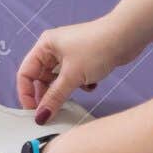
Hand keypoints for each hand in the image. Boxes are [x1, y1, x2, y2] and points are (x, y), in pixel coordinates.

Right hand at [17, 15, 141, 122]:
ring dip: (66, 89)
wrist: (127, 36)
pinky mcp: (83, 60)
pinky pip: (73, 78)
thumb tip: (41, 115)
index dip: (27, 93)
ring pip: (58, 80)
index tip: (33, 111)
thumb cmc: (97, 47)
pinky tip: (90, 85)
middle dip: (48, 94)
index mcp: (44, 46)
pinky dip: (79, 84)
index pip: (25, 73)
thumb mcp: (72, 76)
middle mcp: (54, 48)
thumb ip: (55, 98)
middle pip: (41, 78)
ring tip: (75, 93)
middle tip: (53, 109)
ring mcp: (69, 54)